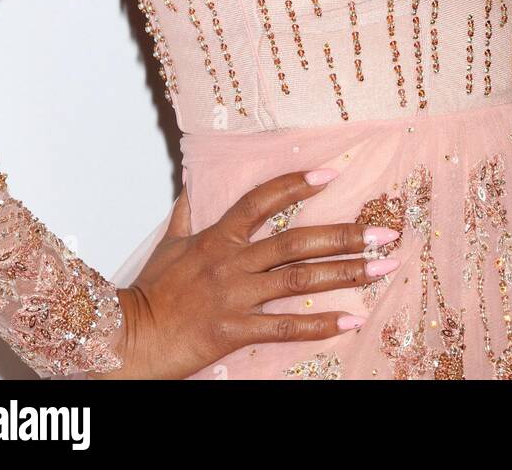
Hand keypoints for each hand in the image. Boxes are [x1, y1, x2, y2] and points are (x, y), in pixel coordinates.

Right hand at [89, 169, 400, 379]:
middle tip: (384, 232)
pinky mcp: (234, 330)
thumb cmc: (148, 292)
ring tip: (381, 267)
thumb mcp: (169, 244)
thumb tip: (191, 182)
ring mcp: (235, 295)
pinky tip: (350, 319)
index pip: (263, 200)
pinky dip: (319, 323)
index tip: (333, 175)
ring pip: (299, 279)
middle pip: (297, 241)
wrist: (127, 336)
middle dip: (344, 235)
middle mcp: (232, 261)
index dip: (297, 184)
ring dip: (345, 273)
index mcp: (217, 236)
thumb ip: (186, 212)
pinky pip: (284, 325)